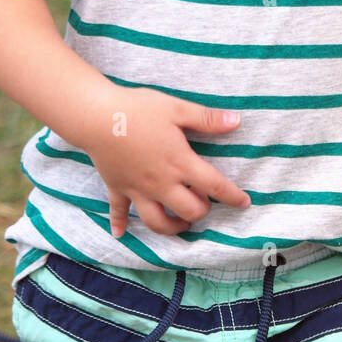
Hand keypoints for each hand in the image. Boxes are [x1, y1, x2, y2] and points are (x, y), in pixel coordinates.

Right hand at [84, 86, 251, 237]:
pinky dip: (119, 224)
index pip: (214, 186)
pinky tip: (121, 233)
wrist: (96, 116)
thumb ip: (207, 119)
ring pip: (157, 222)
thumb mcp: (177, 108)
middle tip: (205, 203)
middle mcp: (161, 183)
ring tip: (181, 223)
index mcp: (179, 163)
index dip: (232, 196)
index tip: (245, 203)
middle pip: (188, 211)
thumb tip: (237, 122)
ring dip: (171, 227)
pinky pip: (118, 212)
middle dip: (201, 212)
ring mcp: (137, 189)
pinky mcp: (117, 187)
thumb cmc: (138, 110)